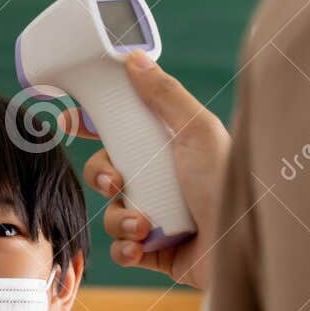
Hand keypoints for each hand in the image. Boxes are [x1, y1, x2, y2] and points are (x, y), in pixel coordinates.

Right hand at [58, 52, 229, 288]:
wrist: (241, 243)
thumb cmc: (226, 182)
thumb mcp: (197, 131)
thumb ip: (165, 95)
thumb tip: (133, 58)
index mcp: (169, 149)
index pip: (122, 131)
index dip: (92, 125)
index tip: (68, 121)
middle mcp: (162, 182)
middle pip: (106, 172)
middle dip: (101, 177)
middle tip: (115, 182)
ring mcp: (158, 218)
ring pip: (112, 214)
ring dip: (120, 219)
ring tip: (144, 226)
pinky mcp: (156, 252)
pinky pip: (122, 250)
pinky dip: (126, 248)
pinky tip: (141, 246)